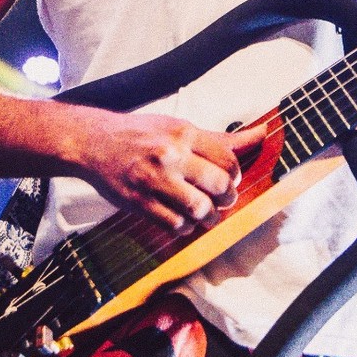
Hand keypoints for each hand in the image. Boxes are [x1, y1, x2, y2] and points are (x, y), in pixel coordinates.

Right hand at [68, 109, 266, 229]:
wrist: (93, 142)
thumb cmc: (141, 134)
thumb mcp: (179, 128)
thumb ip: (220, 138)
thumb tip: (262, 133)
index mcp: (183, 133)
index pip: (227, 158)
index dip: (235, 174)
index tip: (230, 180)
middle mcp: (170, 155)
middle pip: (218, 184)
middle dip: (228, 198)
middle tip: (223, 200)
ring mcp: (153, 180)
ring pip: (198, 209)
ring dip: (209, 218)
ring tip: (207, 215)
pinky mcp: (139, 202)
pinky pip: (174, 224)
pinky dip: (186, 227)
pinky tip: (184, 220)